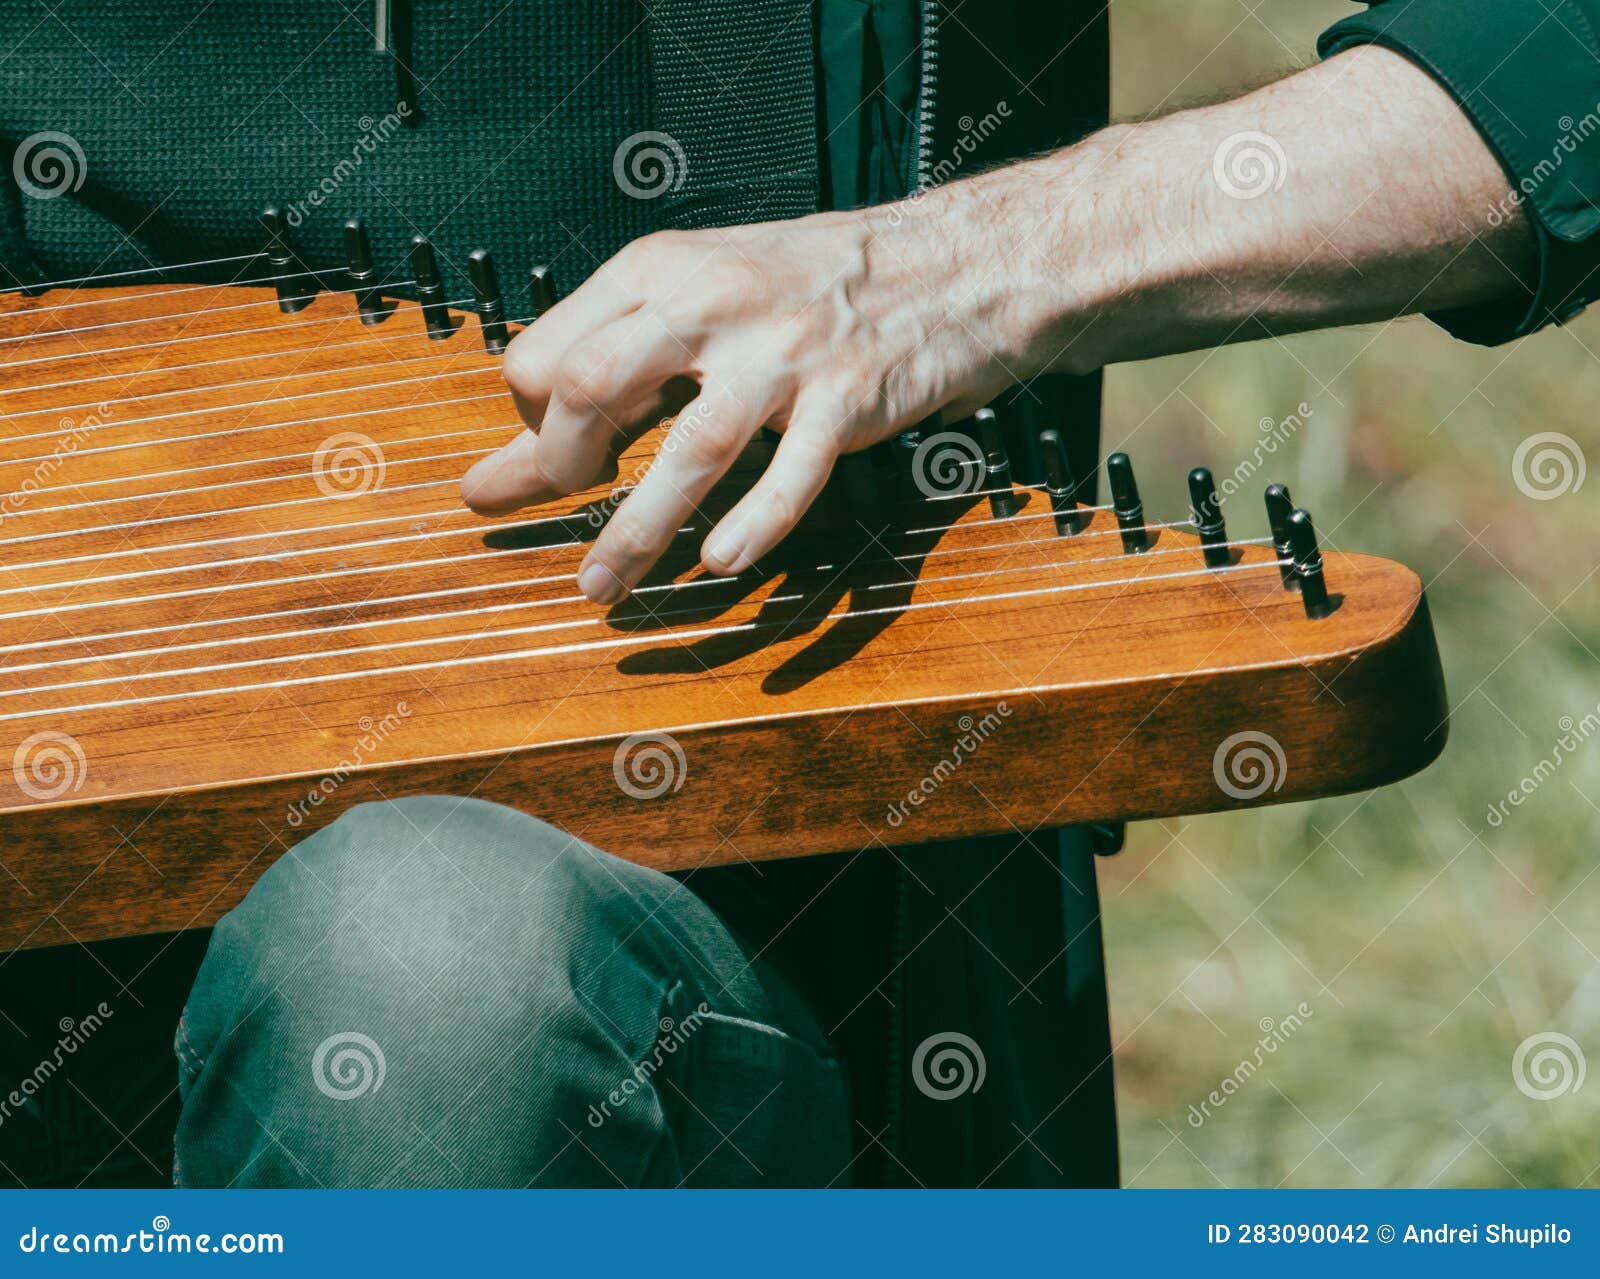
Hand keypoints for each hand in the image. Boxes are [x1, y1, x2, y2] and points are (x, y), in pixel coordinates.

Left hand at [459, 200, 1052, 604]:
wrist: (942, 262)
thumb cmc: (803, 287)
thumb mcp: (693, 301)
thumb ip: (605, 375)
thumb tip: (499, 474)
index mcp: (658, 270)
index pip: (547, 352)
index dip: (529, 421)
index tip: (553, 455)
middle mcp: (713, 302)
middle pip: (597, 385)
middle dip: (562, 465)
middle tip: (570, 504)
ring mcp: (784, 351)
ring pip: (693, 446)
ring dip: (638, 528)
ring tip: (603, 586)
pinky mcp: (847, 396)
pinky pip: (793, 471)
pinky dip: (756, 522)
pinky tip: (722, 561)